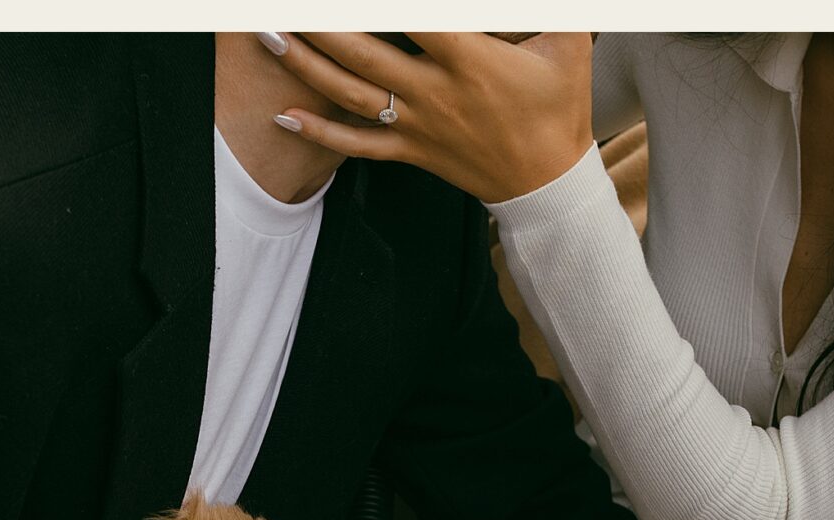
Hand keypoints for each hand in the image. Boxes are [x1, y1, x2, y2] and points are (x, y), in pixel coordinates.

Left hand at [268, 32, 594, 203]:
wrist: (550, 187)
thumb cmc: (560, 107)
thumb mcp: (567, 43)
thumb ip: (550, 6)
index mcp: (469, 60)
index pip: (415, 15)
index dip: (378, 1)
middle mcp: (434, 93)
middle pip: (362, 50)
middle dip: (320, 21)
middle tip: (282, 3)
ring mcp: (417, 126)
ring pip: (349, 93)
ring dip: (303, 64)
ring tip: (265, 33)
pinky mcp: (410, 153)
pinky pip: (357, 146)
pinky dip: (318, 134)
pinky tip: (281, 115)